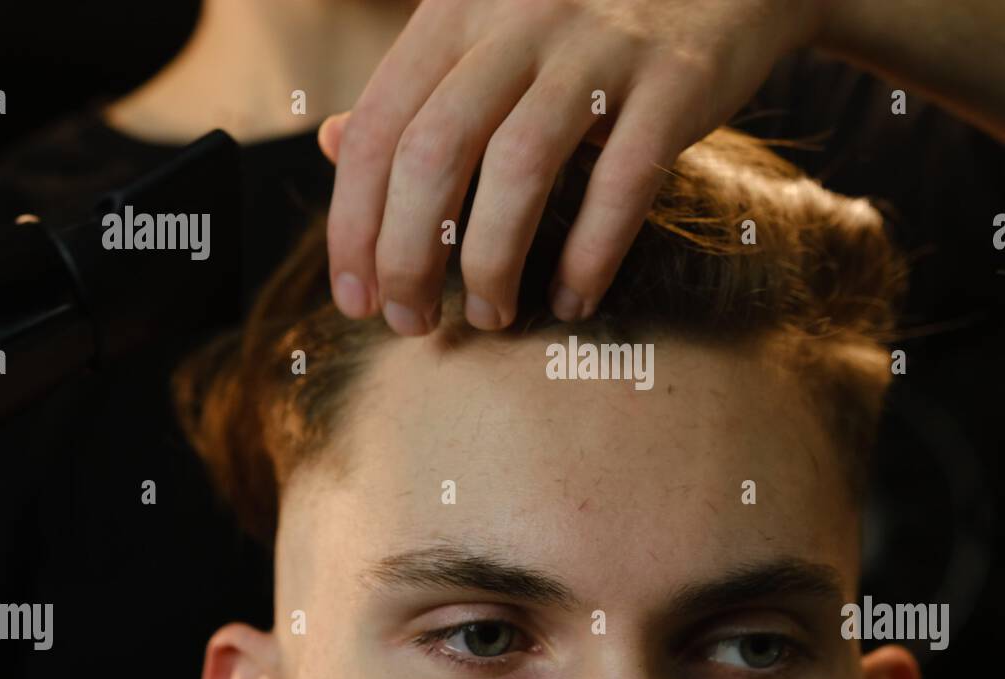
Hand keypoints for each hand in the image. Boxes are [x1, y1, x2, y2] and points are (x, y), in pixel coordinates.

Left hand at [319, 0, 821, 333]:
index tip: (355, 298)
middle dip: (408, 256)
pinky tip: (573, 300)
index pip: (378, 127)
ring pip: (518, 168)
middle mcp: (518, 18)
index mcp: (458, 9)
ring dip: (493, 262)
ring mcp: (598, 47)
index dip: (353, 224)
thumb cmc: (590, 19)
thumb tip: (331, 144)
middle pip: (433, 152)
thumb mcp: (491, 34)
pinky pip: (621, 183)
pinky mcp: (673, 82)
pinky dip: (590, 255)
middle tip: (412, 321)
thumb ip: (418, 90)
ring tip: (491, 316)